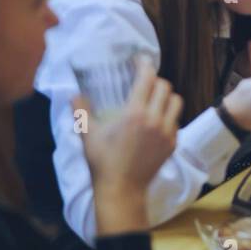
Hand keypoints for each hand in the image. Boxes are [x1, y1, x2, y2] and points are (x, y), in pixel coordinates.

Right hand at [72, 59, 181, 233]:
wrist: (122, 188)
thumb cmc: (103, 161)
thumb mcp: (88, 135)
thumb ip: (81, 111)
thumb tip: (73, 94)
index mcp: (135, 114)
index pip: (147, 79)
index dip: (145, 65)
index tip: (140, 60)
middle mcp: (155, 120)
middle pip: (165, 87)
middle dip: (155, 80)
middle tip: (144, 82)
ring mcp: (167, 132)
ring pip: (176, 102)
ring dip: (166, 97)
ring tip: (154, 99)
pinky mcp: (173, 144)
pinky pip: (176, 121)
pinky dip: (169, 115)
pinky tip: (156, 120)